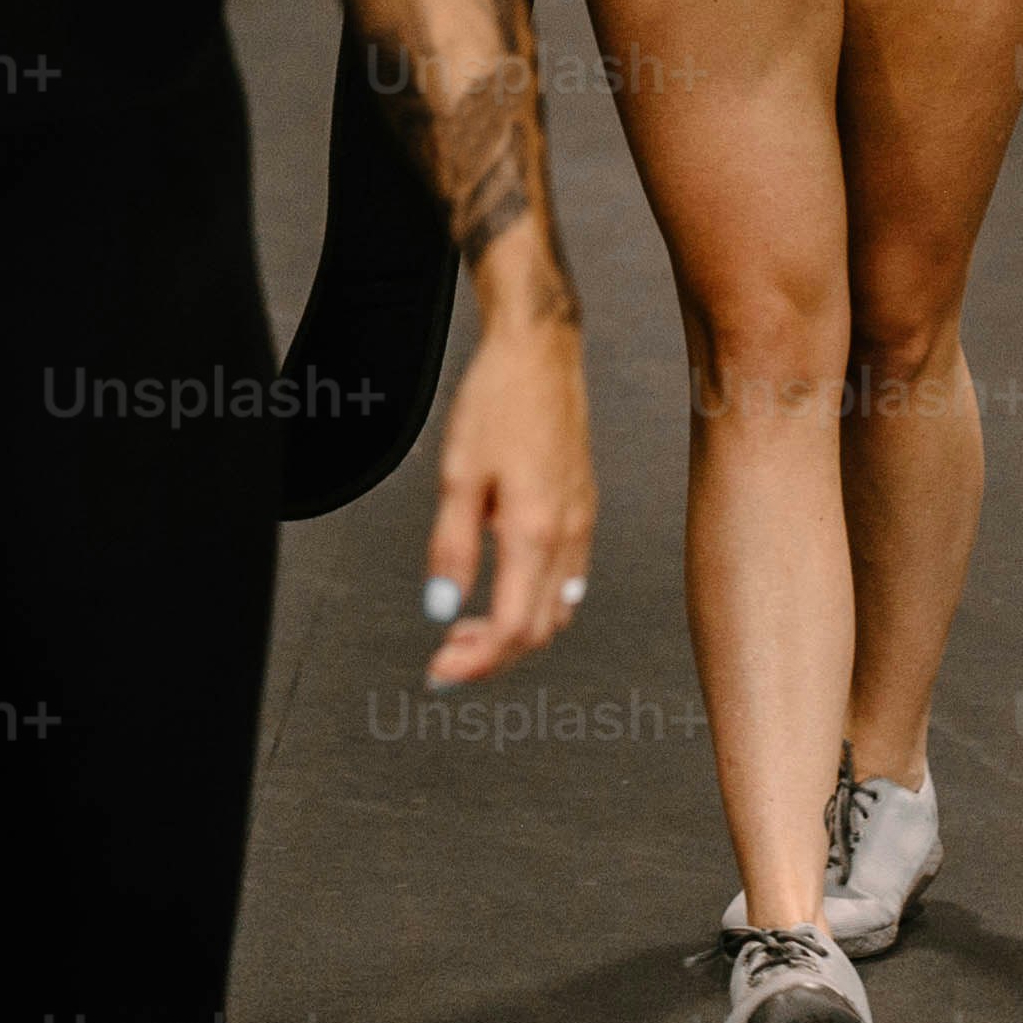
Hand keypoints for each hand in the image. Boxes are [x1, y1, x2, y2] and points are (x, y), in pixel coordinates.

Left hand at [417, 305, 595, 686]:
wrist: (539, 351)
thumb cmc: (497, 402)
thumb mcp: (457, 475)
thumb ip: (451, 549)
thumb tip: (441, 609)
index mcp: (536, 530)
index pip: (515, 629)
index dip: (476, 662)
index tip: (439, 671)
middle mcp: (569, 534)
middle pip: (540, 630)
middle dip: (493, 656)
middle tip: (445, 657)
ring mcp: (581, 523)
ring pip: (558, 610)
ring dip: (516, 634)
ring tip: (467, 630)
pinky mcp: (582, 509)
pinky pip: (567, 580)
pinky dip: (536, 604)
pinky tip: (503, 592)